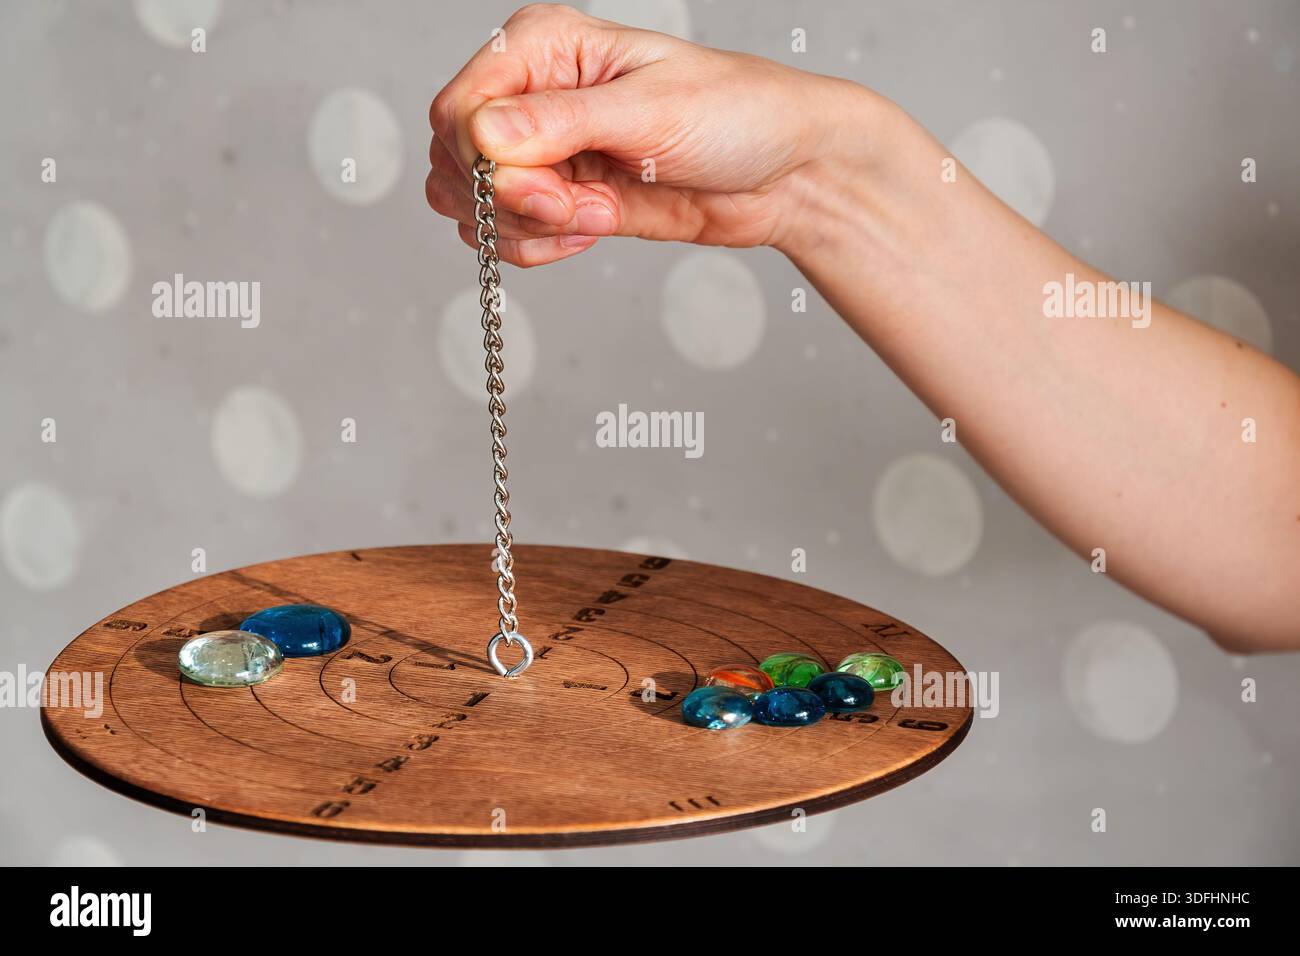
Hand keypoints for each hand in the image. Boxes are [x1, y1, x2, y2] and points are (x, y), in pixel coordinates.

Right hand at [426, 3, 880, 265]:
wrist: (784, 174)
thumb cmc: (735, 115)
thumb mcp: (651, 111)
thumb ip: (561, 124)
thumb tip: (482, 135)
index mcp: (543, 48)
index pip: (458, 108)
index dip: (482, 160)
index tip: (542, 184)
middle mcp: (532, 97)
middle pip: (457, 163)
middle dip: (511, 201)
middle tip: (576, 204)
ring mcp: (542, 153)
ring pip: (476, 207)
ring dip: (530, 229)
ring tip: (597, 215)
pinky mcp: (560, 200)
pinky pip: (509, 236)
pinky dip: (541, 247)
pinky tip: (593, 230)